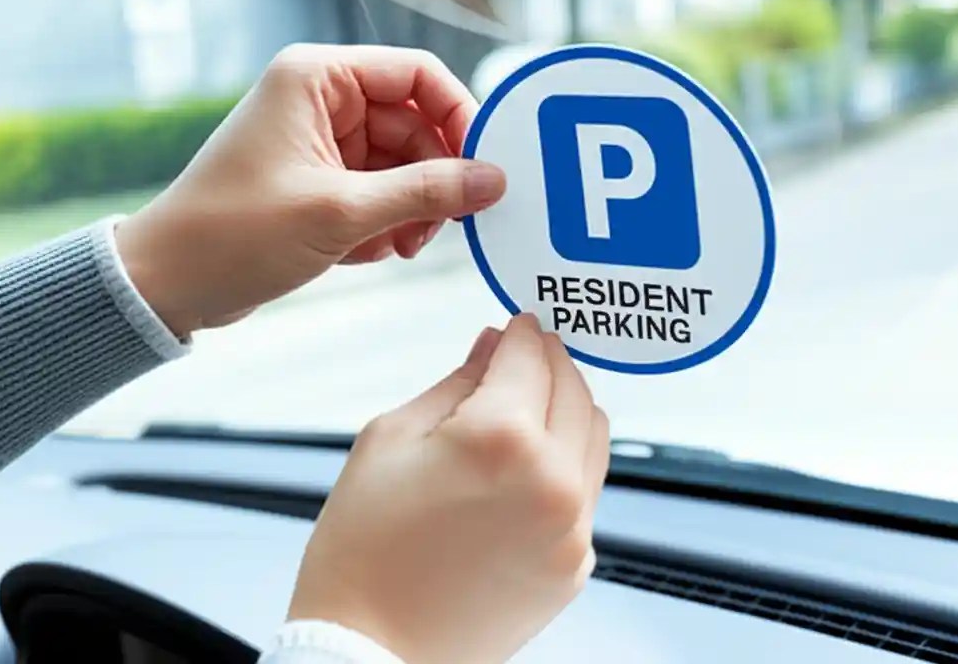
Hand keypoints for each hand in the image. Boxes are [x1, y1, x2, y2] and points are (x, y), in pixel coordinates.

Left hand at [114, 44, 505, 335]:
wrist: (168, 284)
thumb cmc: (232, 234)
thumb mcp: (341, 213)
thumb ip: (425, 193)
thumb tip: (491, 180)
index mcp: (317, 78)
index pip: (417, 75)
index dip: (459, 116)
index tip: (484, 166)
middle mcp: (320, 100)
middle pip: (416, 125)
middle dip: (433, 179)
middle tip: (443, 226)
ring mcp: (320, 142)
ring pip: (402, 165)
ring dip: (410, 210)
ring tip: (399, 247)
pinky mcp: (319, 181)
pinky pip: (379, 192)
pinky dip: (384, 224)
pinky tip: (364, 253)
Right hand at [288, 315, 609, 663]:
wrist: (367, 652)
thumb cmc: (361, 550)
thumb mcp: (389, 440)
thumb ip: (455, 383)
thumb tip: (493, 346)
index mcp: (501, 438)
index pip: (531, 355)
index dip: (521, 332)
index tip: (517, 325)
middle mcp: (552, 480)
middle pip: (576, 390)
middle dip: (550, 364)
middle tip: (525, 356)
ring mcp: (571, 529)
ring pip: (595, 438)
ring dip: (568, 411)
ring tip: (529, 408)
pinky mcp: (574, 566)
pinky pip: (586, 494)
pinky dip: (566, 468)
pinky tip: (526, 470)